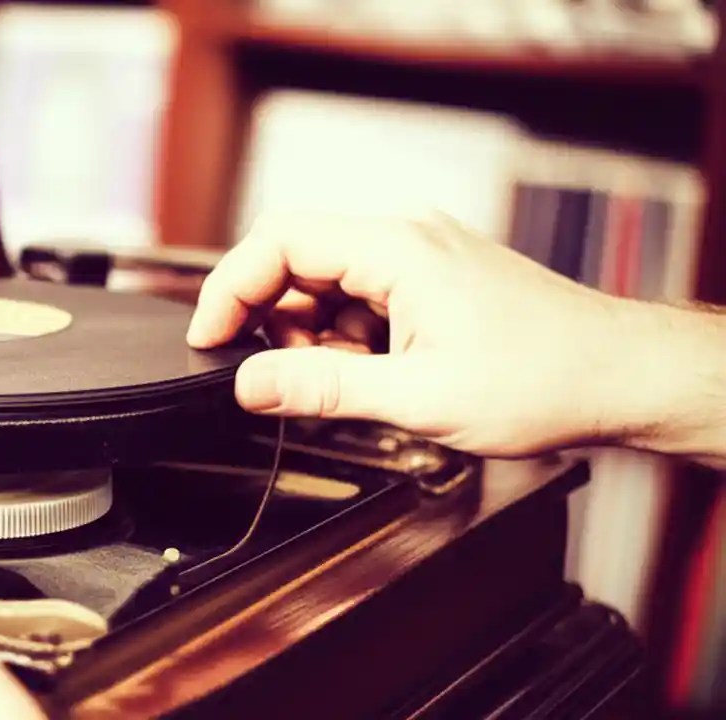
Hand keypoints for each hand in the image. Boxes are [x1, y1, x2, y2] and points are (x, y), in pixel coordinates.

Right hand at [186, 211, 725, 460]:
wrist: (618, 376)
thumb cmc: (544, 378)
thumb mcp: (418, 396)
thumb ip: (322, 388)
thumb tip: (249, 384)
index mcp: (396, 248)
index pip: (278, 242)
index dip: (229, 289)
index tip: (209, 338)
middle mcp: (404, 238)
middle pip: (296, 261)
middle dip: (272, 322)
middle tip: (277, 379)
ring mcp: (418, 257)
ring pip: (326, 285)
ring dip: (313, 338)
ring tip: (346, 388)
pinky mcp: (429, 280)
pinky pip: (359, 299)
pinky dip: (346, 340)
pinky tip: (372, 378)